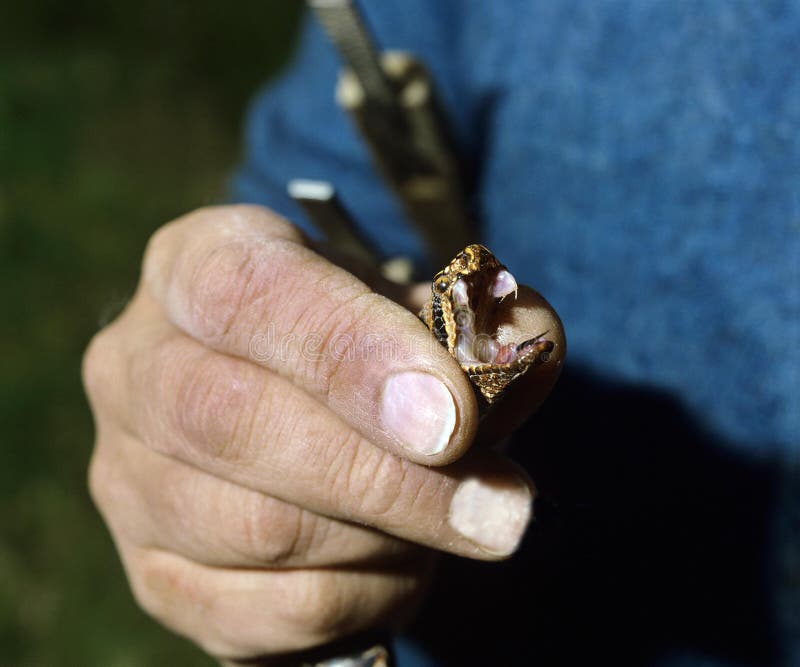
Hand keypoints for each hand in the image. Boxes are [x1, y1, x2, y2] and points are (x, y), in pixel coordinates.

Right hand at [83, 205, 563, 662]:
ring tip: (451, 522)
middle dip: (385, 475)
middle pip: (233, 421)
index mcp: (194, 266)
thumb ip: (481, 324)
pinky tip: (394, 562)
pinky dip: (356, 597)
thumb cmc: (363, 348)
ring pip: (254, 530)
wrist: (298, 409)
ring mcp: (129, 477)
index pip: (246, 295)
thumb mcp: (420, 311)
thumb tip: (525, 356)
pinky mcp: (154, 573)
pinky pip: (259, 612)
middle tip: (501, 508)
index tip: (452, 415)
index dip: (351, 353)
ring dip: (384, 539)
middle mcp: (138, 365)